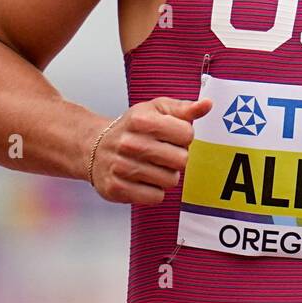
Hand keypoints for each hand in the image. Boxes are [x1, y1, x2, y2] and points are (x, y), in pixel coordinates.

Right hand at [91, 96, 212, 204]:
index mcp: (141, 119)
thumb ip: (184, 109)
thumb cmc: (131, 128)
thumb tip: (207, 104)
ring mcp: (121, 166)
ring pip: (170, 180)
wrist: (94, 147)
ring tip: (152, 166)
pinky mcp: (117, 188)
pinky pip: (156, 197)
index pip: (187, 134)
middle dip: (177, 158)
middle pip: (181, 160)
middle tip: (163, 153)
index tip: (172, 136)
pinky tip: (144, 179)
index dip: (184, 137)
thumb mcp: (156, 110)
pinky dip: (154, 191)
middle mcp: (129, 142)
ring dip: (166, 175)